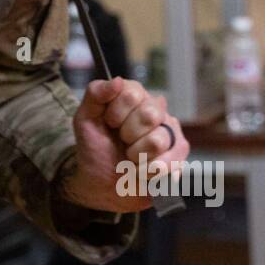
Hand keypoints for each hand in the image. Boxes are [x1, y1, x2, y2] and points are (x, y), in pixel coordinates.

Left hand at [62, 77, 189, 212]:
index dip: (116, 114)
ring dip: (137, 155)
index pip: (132, 94)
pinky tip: (141, 169)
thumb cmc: (95, 148)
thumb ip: (95, 94)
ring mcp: (170, 129)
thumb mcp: (85, 119)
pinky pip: (171, 160)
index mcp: (133, 95)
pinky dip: (149, 170)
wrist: (103, 183)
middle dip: (128, 135)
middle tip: (121, 142)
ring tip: (131, 157)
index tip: (109, 124)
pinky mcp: (179, 152)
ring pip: (158, 140)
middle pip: (150, 115)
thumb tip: (117, 81)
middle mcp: (155, 108)